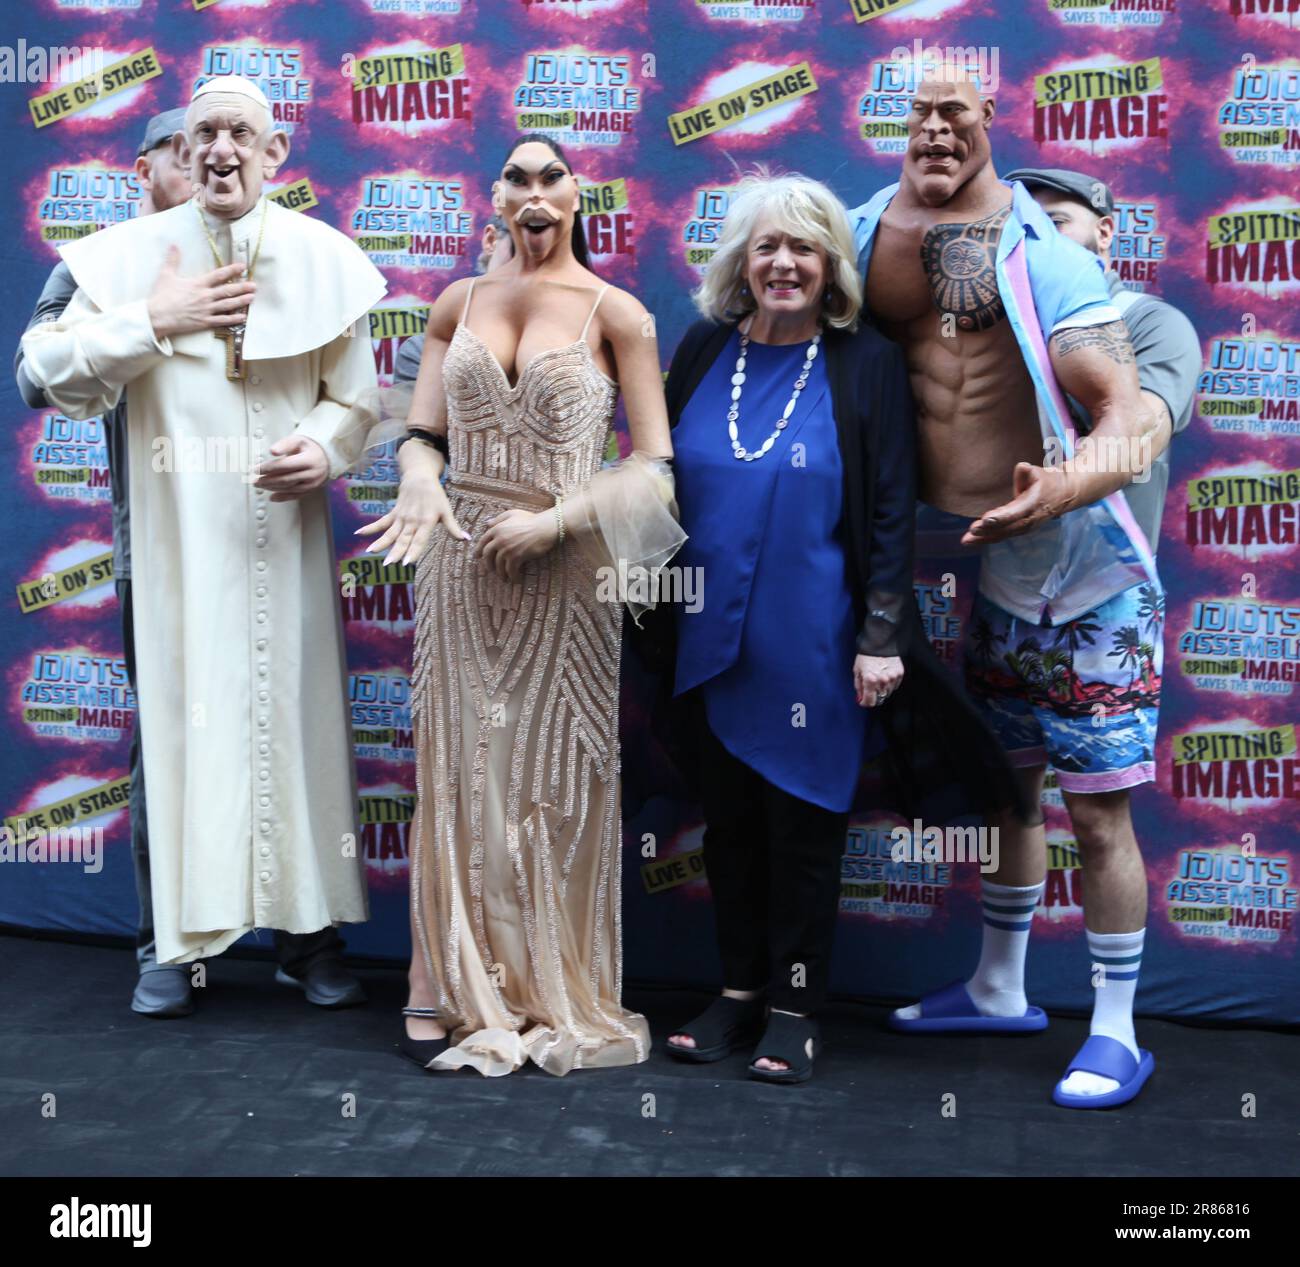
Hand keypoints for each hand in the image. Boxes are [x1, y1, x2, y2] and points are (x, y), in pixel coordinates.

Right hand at [147, 245, 255, 339]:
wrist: (157, 316)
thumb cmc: (161, 296)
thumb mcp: (166, 275)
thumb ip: (172, 260)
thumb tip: (174, 245)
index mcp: (197, 284)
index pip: (218, 275)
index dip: (232, 270)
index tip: (243, 267)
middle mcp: (205, 296)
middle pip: (228, 290)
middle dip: (242, 287)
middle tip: (254, 285)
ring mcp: (206, 310)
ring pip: (228, 304)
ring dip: (241, 301)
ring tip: (252, 297)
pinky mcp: (205, 322)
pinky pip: (222, 320)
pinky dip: (234, 319)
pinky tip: (243, 317)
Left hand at [253, 435, 329, 500]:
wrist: (327, 458)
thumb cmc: (310, 448)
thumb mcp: (298, 441)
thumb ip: (284, 444)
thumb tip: (272, 451)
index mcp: (309, 459)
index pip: (285, 465)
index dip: (268, 468)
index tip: (256, 469)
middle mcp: (312, 473)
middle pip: (285, 479)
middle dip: (267, 480)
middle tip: (255, 480)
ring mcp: (312, 484)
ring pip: (289, 488)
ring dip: (272, 488)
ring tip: (260, 485)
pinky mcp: (311, 490)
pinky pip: (295, 496)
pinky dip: (283, 497)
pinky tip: (272, 496)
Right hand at [356, 458, 468, 566]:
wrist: (420, 477)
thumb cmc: (436, 496)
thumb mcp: (446, 511)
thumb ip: (454, 528)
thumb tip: (467, 540)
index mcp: (426, 522)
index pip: (419, 540)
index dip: (413, 551)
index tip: (407, 563)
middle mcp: (412, 521)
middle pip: (402, 539)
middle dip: (395, 552)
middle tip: (388, 564)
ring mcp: (401, 517)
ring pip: (390, 532)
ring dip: (380, 542)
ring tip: (370, 552)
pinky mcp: (394, 513)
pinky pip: (381, 522)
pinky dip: (370, 528)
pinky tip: (359, 534)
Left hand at [475, 508, 557, 581]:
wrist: (544, 528)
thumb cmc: (530, 519)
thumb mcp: (512, 514)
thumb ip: (498, 519)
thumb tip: (487, 523)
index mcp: (497, 529)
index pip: (483, 541)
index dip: (478, 550)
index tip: (477, 557)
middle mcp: (499, 539)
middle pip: (488, 555)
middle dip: (488, 564)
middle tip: (491, 570)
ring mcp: (507, 549)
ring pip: (499, 565)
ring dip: (500, 573)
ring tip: (504, 578)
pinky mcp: (517, 557)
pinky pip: (511, 570)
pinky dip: (512, 576)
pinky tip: (515, 580)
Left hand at [855, 654, 902, 707]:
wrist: (879, 642)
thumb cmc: (866, 655)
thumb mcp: (857, 671)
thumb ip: (859, 686)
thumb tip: (861, 698)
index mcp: (870, 680)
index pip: (870, 701)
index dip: (865, 703)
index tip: (863, 701)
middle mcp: (883, 680)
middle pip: (880, 698)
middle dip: (873, 696)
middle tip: (870, 689)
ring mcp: (893, 677)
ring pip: (887, 693)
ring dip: (882, 690)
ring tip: (878, 680)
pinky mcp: (900, 673)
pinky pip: (895, 685)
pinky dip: (889, 684)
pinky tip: (885, 676)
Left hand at [961, 462, 1078, 545]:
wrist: (1063, 495)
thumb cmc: (1046, 481)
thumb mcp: (1038, 471)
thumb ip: (1026, 471)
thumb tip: (1021, 468)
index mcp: (1033, 503)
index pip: (1015, 512)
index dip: (1000, 517)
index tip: (985, 519)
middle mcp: (1029, 519)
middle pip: (1006, 527)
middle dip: (988, 530)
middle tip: (971, 530)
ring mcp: (1025, 527)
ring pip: (1003, 534)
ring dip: (984, 538)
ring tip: (965, 540)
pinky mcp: (1020, 530)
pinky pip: (1002, 536)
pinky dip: (986, 539)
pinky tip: (971, 540)